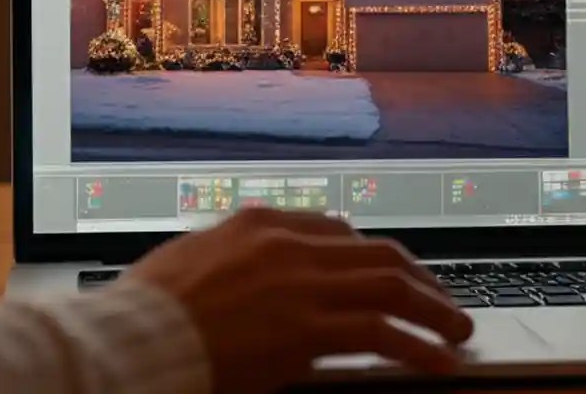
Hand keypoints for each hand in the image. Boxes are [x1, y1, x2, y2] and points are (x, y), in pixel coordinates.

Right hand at [125, 207, 472, 392]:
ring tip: (457, 331)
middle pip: (376, 253)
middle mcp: (289, 244)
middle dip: (418, 278)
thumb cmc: (144, 311)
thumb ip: (232, 262)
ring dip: (433, 310)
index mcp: (260, 223)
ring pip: (390, 286)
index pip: (339, 230)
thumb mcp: (190, 263)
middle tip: (441, 301)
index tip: (394, 272)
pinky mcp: (306, 328)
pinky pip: (380, 333)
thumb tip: (248, 275)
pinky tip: (438, 362)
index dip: (374, 255)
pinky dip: (418, 346)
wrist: (128, 340)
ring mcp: (301, 283)